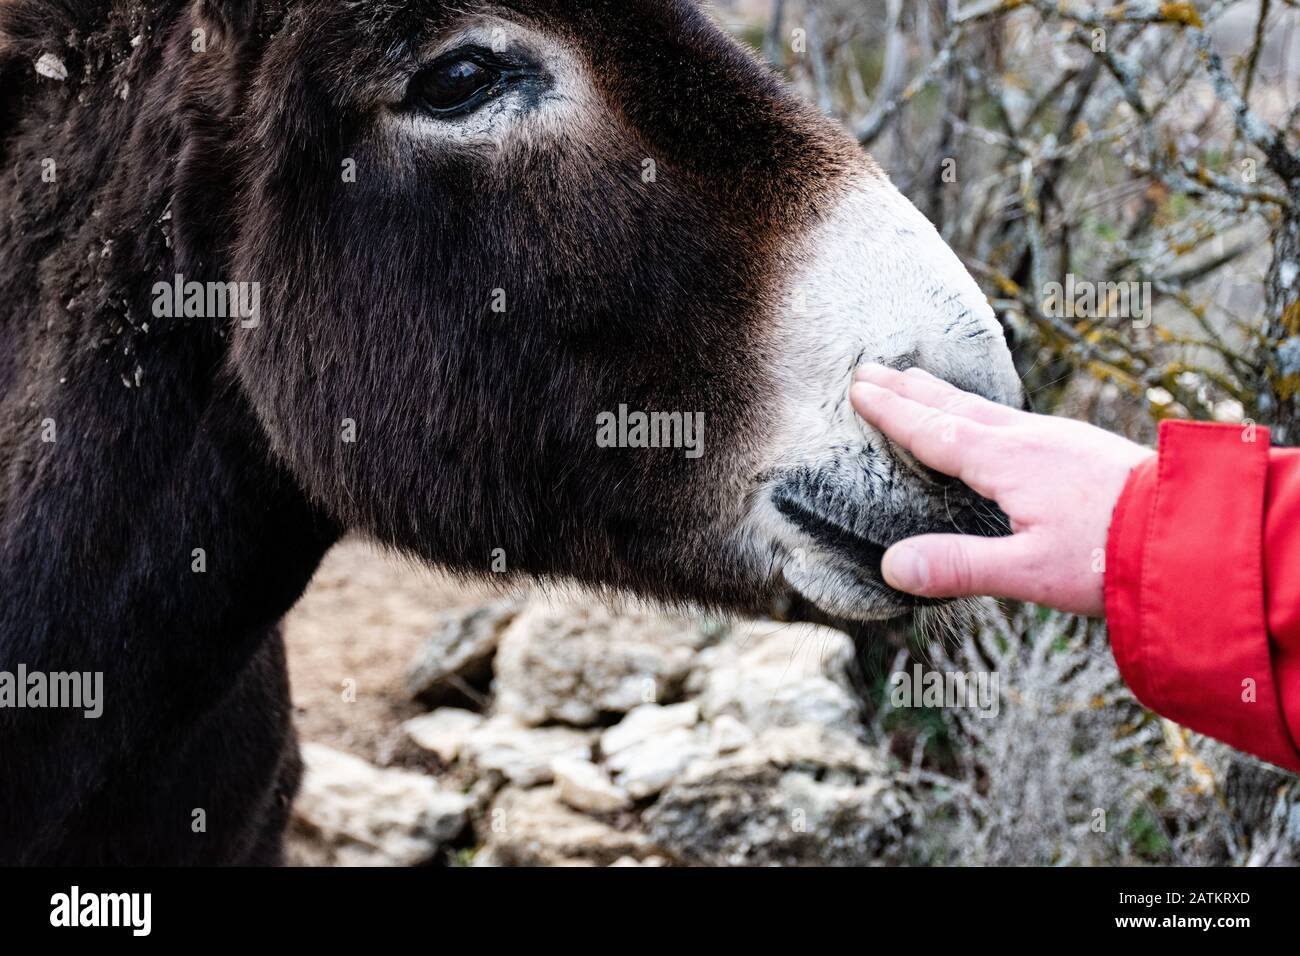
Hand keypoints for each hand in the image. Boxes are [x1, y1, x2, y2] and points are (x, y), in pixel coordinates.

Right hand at [849, 364, 1154, 616]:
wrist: (1196, 533)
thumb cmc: (1112, 556)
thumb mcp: (1029, 572)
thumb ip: (959, 567)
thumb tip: (891, 566)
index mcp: (1007, 462)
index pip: (934, 432)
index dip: (893, 412)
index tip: (858, 388)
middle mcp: (1029, 439)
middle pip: (956, 406)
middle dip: (910, 388)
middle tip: (871, 366)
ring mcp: (1059, 437)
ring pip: (986, 407)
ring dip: (944, 393)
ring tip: (917, 379)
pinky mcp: (1081, 447)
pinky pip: (1012, 417)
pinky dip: (980, 408)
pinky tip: (991, 420)